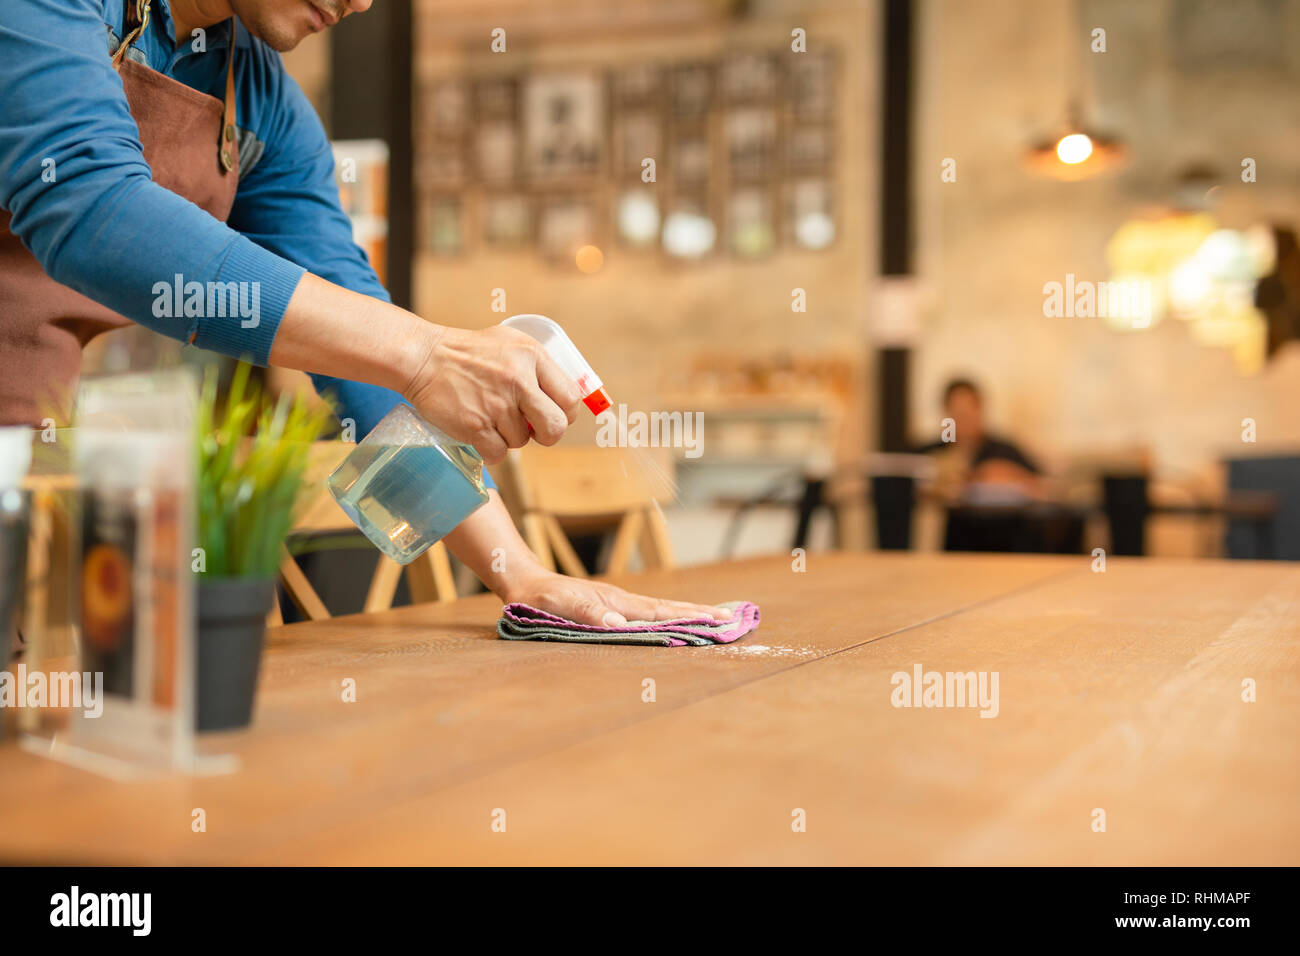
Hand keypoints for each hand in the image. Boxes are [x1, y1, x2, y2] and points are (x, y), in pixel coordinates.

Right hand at [404, 325, 581, 463]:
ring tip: (490, 417)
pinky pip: (498, 454)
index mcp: (532, 357)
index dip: (565, 413)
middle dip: (547, 435)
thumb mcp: (511, 343)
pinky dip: (490, 450)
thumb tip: (564, 397)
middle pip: (555, 427)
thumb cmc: (468, 353)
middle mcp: (518, 380)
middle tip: (533, 430)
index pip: (570, 397)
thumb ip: (539, 367)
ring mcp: (496, 404)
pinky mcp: (475, 425)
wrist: (423, 358)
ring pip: (521, 442)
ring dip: (508, 437)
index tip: (553, 414)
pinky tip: (480, 433)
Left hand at [503, 568, 733, 626]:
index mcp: (617, 603)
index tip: (717, 619)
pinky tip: (676, 621)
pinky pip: (647, 615)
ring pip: (661, 611)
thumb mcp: (563, 607)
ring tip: (715, 618)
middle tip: (732, 619)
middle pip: (670, 609)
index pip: (661, 612)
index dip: (690, 617)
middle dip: (701, 615)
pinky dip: (668, 618)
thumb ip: (590, 615)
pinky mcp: (612, 609)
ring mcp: (619, 605)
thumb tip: (620, 624)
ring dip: (689, 615)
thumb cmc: (543, 598)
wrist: (528, 584)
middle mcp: (624, 602)